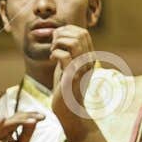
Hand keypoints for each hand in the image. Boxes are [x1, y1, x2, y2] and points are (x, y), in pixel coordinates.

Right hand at [0, 112, 42, 141]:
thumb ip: (26, 135)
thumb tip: (34, 120)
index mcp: (6, 135)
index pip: (16, 120)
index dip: (29, 116)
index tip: (43, 116)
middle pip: (10, 120)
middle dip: (26, 117)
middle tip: (40, 117)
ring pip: (2, 127)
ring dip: (17, 122)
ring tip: (31, 121)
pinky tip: (3, 121)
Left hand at [48, 25, 96, 139]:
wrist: (70, 111)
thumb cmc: (66, 87)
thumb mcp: (69, 65)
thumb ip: (68, 51)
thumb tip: (60, 34)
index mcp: (89, 56)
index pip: (83, 32)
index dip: (68, 30)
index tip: (57, 38)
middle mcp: (89, 61)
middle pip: (80, 34)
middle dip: (62, 34)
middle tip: (53, 45)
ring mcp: (82, 68)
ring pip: (74, 42)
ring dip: (58, 43)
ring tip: (53, 51)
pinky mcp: (72, 77)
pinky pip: (64, 56)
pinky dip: (54, 53)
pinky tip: (51, 59)